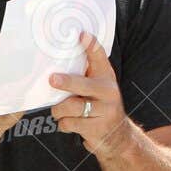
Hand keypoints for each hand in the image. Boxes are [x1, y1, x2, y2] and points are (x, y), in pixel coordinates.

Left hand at [49, 34, 130, 158]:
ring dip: (58, 110)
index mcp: (106, 77)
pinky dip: (64, 124)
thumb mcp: (98, 86)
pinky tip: (69, 123)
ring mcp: (104, 111)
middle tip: (52, 79)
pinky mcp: (97, 128)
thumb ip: (85, 73)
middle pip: (83, 85)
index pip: (100, 57)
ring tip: (59, 111)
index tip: (81, 34)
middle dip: (66, 82)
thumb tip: (56, 58)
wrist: (117, 136)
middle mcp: (108, 92)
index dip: (91, 45)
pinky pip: (69, 123)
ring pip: (71, 107)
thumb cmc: (100, 105)